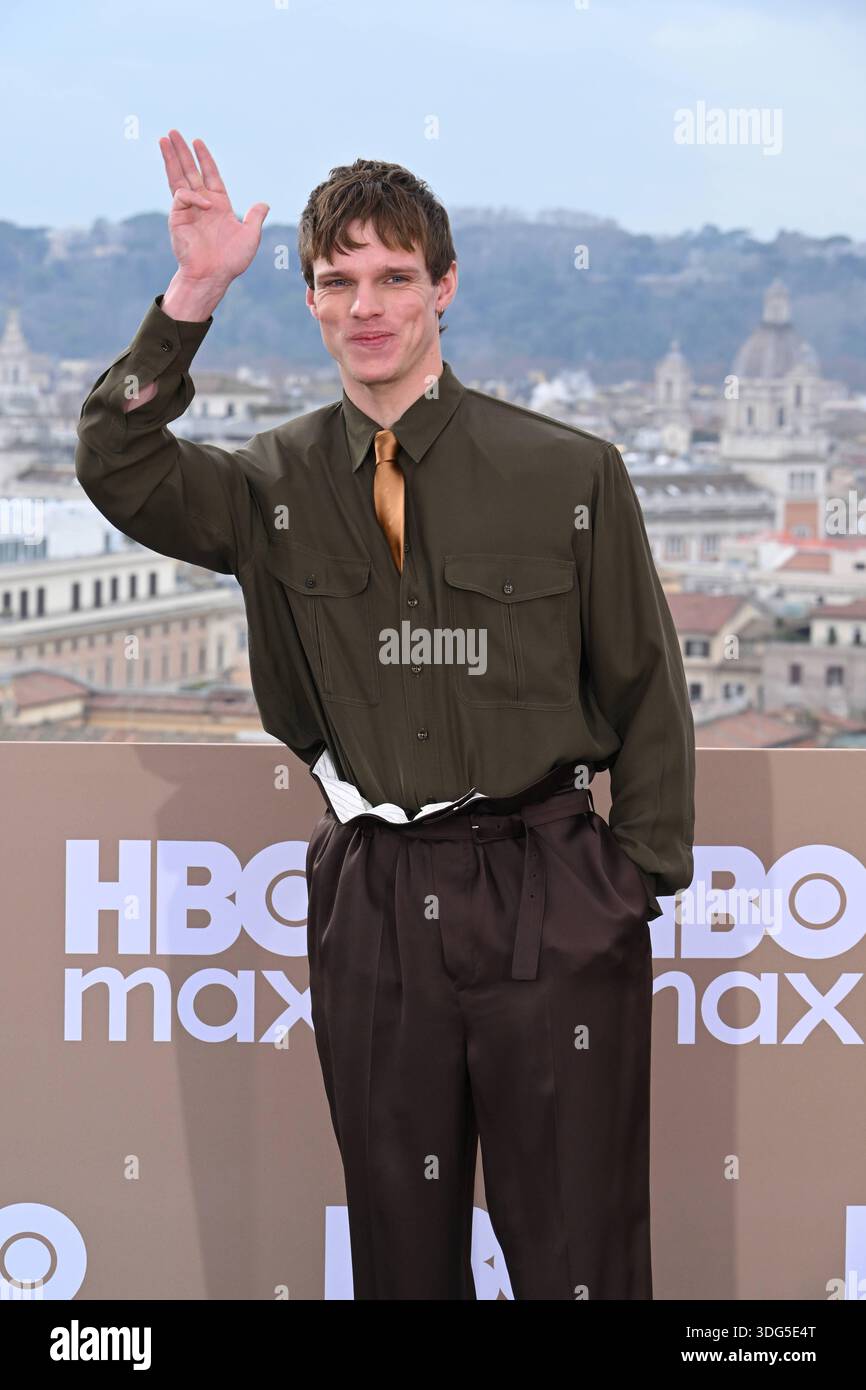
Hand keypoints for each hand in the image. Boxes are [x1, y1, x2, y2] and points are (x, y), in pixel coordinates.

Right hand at [158, 129, 269, 290]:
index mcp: (218, 203)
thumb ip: (255, 217)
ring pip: (177, 178)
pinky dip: (192, 196)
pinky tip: (204, 204)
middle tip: (173, 132)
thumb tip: (264, 203)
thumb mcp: (250, 235)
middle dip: (182, 152)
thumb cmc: (231, 260)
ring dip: (171, 158)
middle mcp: (201, 203)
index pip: (209, 174)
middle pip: (189, 170)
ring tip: (164, 140)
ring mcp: (188, 209)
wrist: (214, 276)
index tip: (198, 142)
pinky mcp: (177, 218)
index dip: (204, 158)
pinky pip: (182, 197)